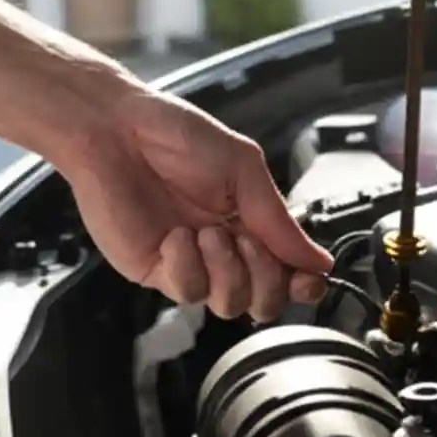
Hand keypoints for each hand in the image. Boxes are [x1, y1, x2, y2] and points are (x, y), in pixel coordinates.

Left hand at [60, 83, 331, 319]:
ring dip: (227, 269)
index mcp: (250, 222)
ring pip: (228, 304)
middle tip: (249, 242)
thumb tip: (319, 261)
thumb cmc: (176, 136)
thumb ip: (279, 221)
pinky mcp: (155, 270)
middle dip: (266, 280)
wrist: (116, 131)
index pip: (288, 272)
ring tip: (208, 232)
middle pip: (263, 301)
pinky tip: (176, 235)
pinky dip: (189, 265)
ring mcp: (190, 263)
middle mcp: (223, 249)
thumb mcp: (243, 169)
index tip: (308, 278)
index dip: (303, 284)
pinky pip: (188, 291)